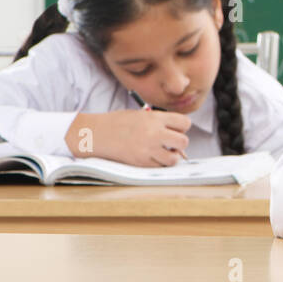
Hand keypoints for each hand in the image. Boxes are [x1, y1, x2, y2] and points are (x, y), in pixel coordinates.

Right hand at [66, 109, 191, 165]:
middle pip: (184, 141)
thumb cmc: (118, 123)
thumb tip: (177, 133)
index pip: (185, 123)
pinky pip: (160, 166)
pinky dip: (159, 163)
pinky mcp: (141, 162)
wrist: (97, 134)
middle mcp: (154, 133)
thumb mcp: (141, 115)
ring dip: (171, 156)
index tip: (175, 129)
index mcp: (155, 118)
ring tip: (162, 152)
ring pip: (174, 158)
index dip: (182, 127)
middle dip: (179, 143)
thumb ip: (160, 122)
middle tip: (170, 142)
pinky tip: (151, 157)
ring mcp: (148, 149)